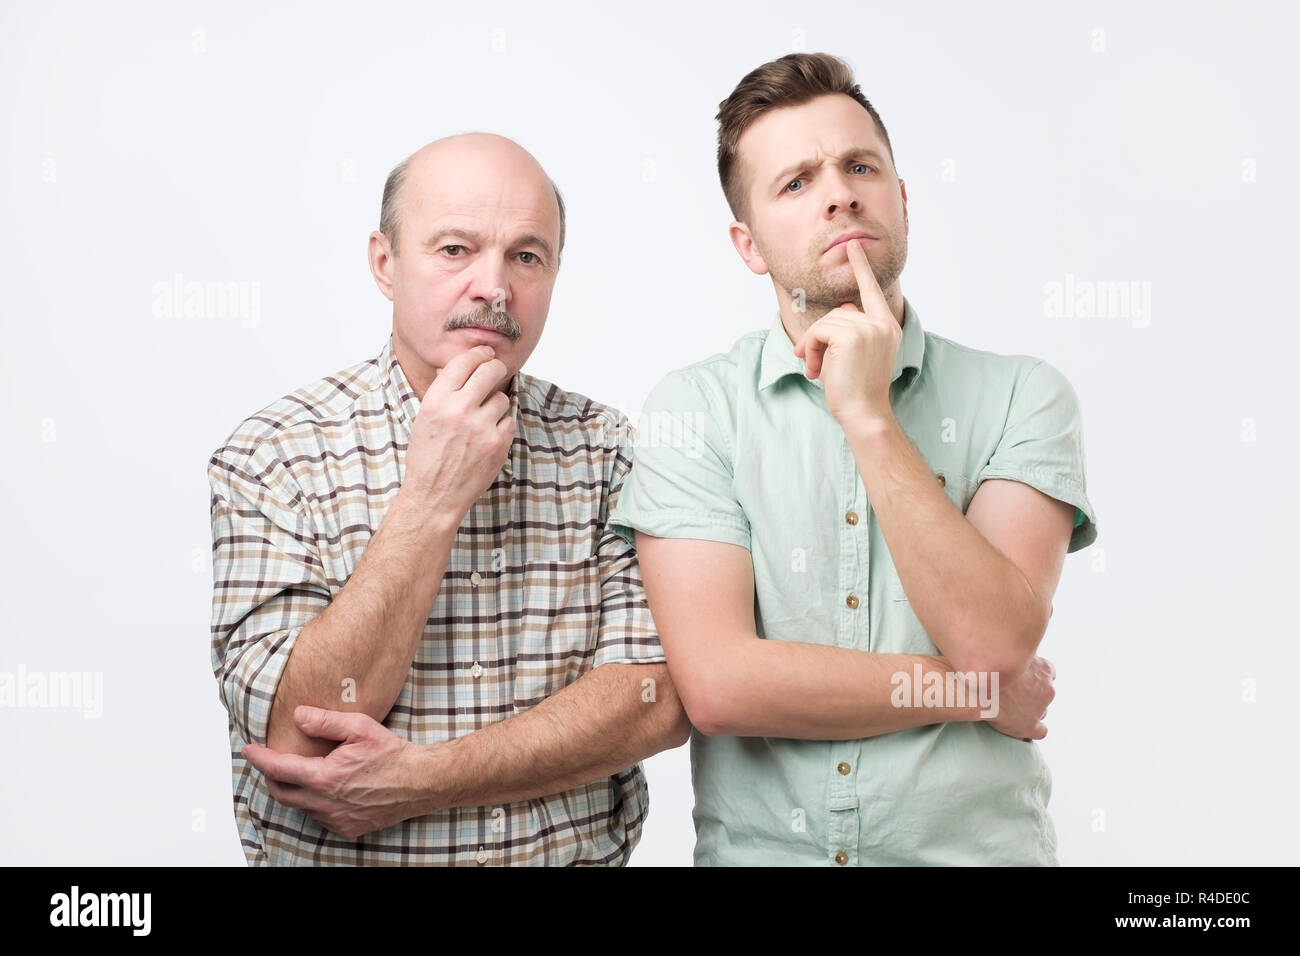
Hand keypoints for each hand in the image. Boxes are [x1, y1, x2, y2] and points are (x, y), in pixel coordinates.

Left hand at [242, 706, 441, 837]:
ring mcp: (336, 819)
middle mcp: (326, 803)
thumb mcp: (360, 727)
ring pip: (300, 807)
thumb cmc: (393, 754)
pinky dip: (314, 803)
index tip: (249, 750)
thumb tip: (298, 717)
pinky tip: (326, 788)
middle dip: (272, 776)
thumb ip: (325, 722)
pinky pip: (319, 817)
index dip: (260, 758)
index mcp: (325, 777)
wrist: (420, 782)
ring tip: (300, 773)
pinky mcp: (347, 828)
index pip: (279, 769)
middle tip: (272, 761)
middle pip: (281, 793)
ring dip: (295, 790)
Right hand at [402, 345, 514, 520]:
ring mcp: (481, 427)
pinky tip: (487, 437)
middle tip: (496, 370)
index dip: (478, 353)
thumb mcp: (425, 418)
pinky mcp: (498, 444)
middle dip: (495, 368)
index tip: (485, 353)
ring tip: (482, 420)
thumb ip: (443, 392)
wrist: (434, 496)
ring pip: (502, 398)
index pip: (464, 362)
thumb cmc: (427, 457)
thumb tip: (457, 366)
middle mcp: (459, 410)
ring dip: (496, 405)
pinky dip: (501, 427)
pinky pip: (509, 421)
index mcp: (437, 401)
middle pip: (490, 371)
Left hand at [793, 239, 900, 424]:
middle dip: (818, 337)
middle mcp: (882, 324)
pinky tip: (814, 370)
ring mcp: (869, 328)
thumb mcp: (856, 356)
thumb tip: (839, 310)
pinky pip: (817, 332)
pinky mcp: (851, 336)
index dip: (860, 267)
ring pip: (824, 323)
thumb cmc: (857, 391)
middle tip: (809, 362)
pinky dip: (808, 350)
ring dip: (811, 347)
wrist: (865, 414)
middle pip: (837, 312)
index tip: (853, 246)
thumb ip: (849, 330)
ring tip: (814, 370)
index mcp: (887, 327)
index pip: (872, 291)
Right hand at [985, 656, 1055, 741]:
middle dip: (1030, 693)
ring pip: (1040, 710)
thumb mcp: (1004, 649)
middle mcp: (1047, 689)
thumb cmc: (987, 668)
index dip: (1033, 675)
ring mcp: (1040, 709)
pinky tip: (1021, 726)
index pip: (1047, 672)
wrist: (977, 688)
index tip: (1022, 676)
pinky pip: (1039, 731)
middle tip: (1012, 692)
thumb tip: (1007, 644)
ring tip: (1009, 708)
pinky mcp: (1031, 726)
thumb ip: (1013, 651)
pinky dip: (1032, 729)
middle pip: (1044, 692)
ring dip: (1028, 709)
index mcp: (1043, 669)